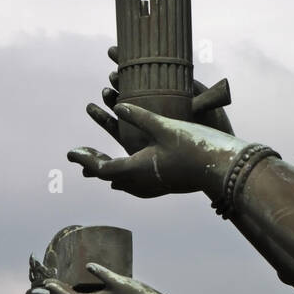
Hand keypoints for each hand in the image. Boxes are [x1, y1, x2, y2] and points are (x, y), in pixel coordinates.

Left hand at [69, 103, 242, 198]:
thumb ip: (139, 116)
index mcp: (139, 169)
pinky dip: (127, 179)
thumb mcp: (164, 125)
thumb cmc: (195, 146)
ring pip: (125, 184)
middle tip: (79, 156)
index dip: (85, 159)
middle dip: (93, 165)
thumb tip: (118, 106)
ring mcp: (157, 187)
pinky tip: (129, 177)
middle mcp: (144, 182)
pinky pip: (139, 187)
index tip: (70, 152)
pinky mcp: (167, 186)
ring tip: (98, 167)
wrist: (224, 169)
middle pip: (111, 177)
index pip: (103, 168)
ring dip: (110, 172)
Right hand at [87, 47, 233, 148]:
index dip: (128, 61)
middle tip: (113, 76)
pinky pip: (115, 128)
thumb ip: (203, 99)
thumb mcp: (207, 111)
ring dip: (110, 98)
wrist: (209, 158)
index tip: (114, 51)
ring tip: (106, 93)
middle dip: (118, 80)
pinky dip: (103, 119)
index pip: (144, 72)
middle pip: (129, 88)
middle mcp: (151, 106)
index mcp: (166, 93)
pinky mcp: (132, 140)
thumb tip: (209, 85)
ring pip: (120, 107)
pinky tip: (92, 109)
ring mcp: (141, 123)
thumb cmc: (211, 130)